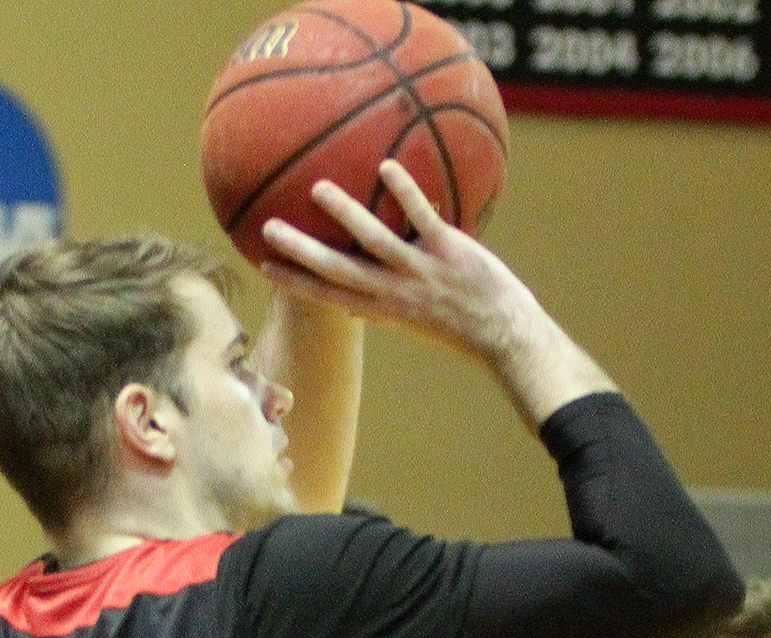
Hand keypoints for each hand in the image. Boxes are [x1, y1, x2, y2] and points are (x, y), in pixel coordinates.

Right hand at [256, 160, 558, 372]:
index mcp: (383, 310)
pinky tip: (385, 166)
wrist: (506, 337)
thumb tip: (355, 299)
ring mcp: (422, 271)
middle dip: (301, 250)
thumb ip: (386, 305)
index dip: (295, 281)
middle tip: (269, 228)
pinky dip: (405, 192)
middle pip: (338, 269)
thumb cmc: (464, 329)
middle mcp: (395, 292)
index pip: (328, 295)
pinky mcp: (450, 251)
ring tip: (319, 188)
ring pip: (375, 240)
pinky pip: (423, 216)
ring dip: (345, 214)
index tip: (264, 265)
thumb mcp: (416, 324)